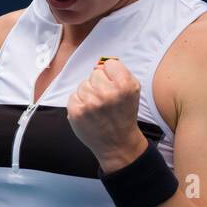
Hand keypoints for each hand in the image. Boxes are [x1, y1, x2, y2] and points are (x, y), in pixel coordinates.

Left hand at [67, 56, 146, 171]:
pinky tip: (88, 113)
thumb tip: (100, 64)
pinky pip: (73, 96)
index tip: (114, 86)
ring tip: (97, 108)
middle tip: (106, 100)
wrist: (117, 143)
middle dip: (99, 84)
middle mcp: (107, 93)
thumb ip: (119, 73)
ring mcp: (90, 103)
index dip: (111, 75)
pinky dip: (79, 104)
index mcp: (124, 85)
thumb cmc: (123, 114)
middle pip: (95, 73)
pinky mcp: (77, 111)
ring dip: (88, 94)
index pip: (109, 64)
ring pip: (83, 85)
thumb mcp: (133, 91)